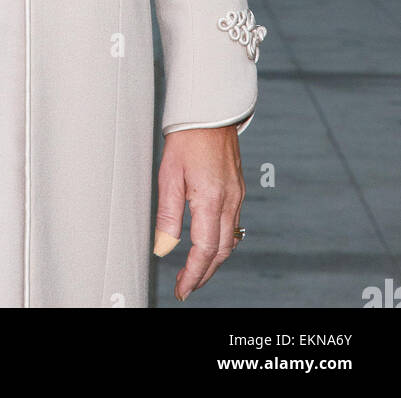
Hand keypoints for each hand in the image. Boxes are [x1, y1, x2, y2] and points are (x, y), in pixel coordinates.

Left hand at [154, 124, 244, 301]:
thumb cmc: (187, 137)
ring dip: (214, 259)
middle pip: (221, 250)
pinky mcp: (237, 189)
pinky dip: (222, 240)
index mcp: (211, 199)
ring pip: (230, 239)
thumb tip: (163, 247)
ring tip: (195, 270)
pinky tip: (210, 243)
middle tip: (186, 285)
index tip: (182, 289)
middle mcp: (229, 200)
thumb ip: (167, 215)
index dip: (193, 273)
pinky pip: (233, 223)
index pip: (205, 250)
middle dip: (204, 272)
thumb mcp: (169, 175)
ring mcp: (237, 195)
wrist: (210, 111)